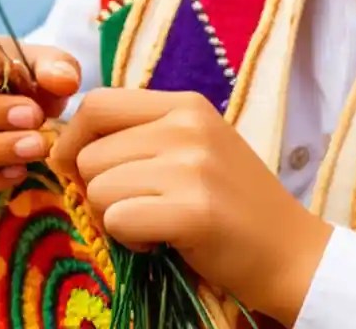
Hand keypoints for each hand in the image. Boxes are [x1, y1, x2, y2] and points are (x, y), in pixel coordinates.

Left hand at [49, 88, 332, 326]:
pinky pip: (118, 221)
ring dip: (115, 218)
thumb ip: (140, 136)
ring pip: (98, 189)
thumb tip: (63, 147)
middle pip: (90, 154)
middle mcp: (188, 126)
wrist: (292, 252)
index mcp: (186, 104)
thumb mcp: (193, 149)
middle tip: (139, 208)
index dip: (74, 140)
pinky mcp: (194, 210)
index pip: (97, 103)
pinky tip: (163, 241)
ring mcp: (193, 166)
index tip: (82, 172)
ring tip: (158, 223)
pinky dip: (131, 241)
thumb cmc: (233, 204)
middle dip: (99, 191)